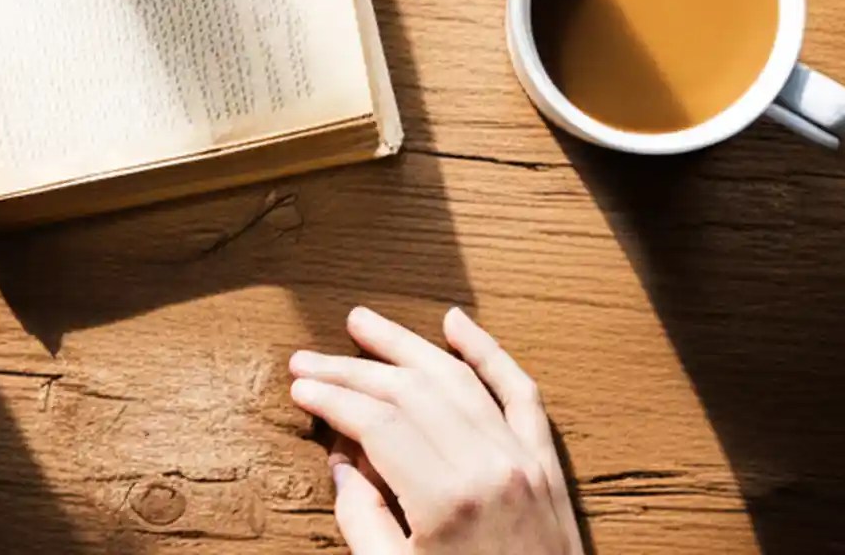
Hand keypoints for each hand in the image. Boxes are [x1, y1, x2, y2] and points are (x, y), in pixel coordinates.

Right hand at [289, 307, 582, 554]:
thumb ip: (363, 520)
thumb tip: (342, 463)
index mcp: (447, 498)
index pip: (376, 422)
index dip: (332, 398)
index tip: (300, 387)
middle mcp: (488, 464)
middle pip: (409, 391)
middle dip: (352, 369)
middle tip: (308, 357)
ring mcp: (521, 458)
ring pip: (456, 378)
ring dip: (405, 346)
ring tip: (363, 324)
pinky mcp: (544, 462)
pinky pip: (519, 391)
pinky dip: (489, 352)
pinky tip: (456, 323)